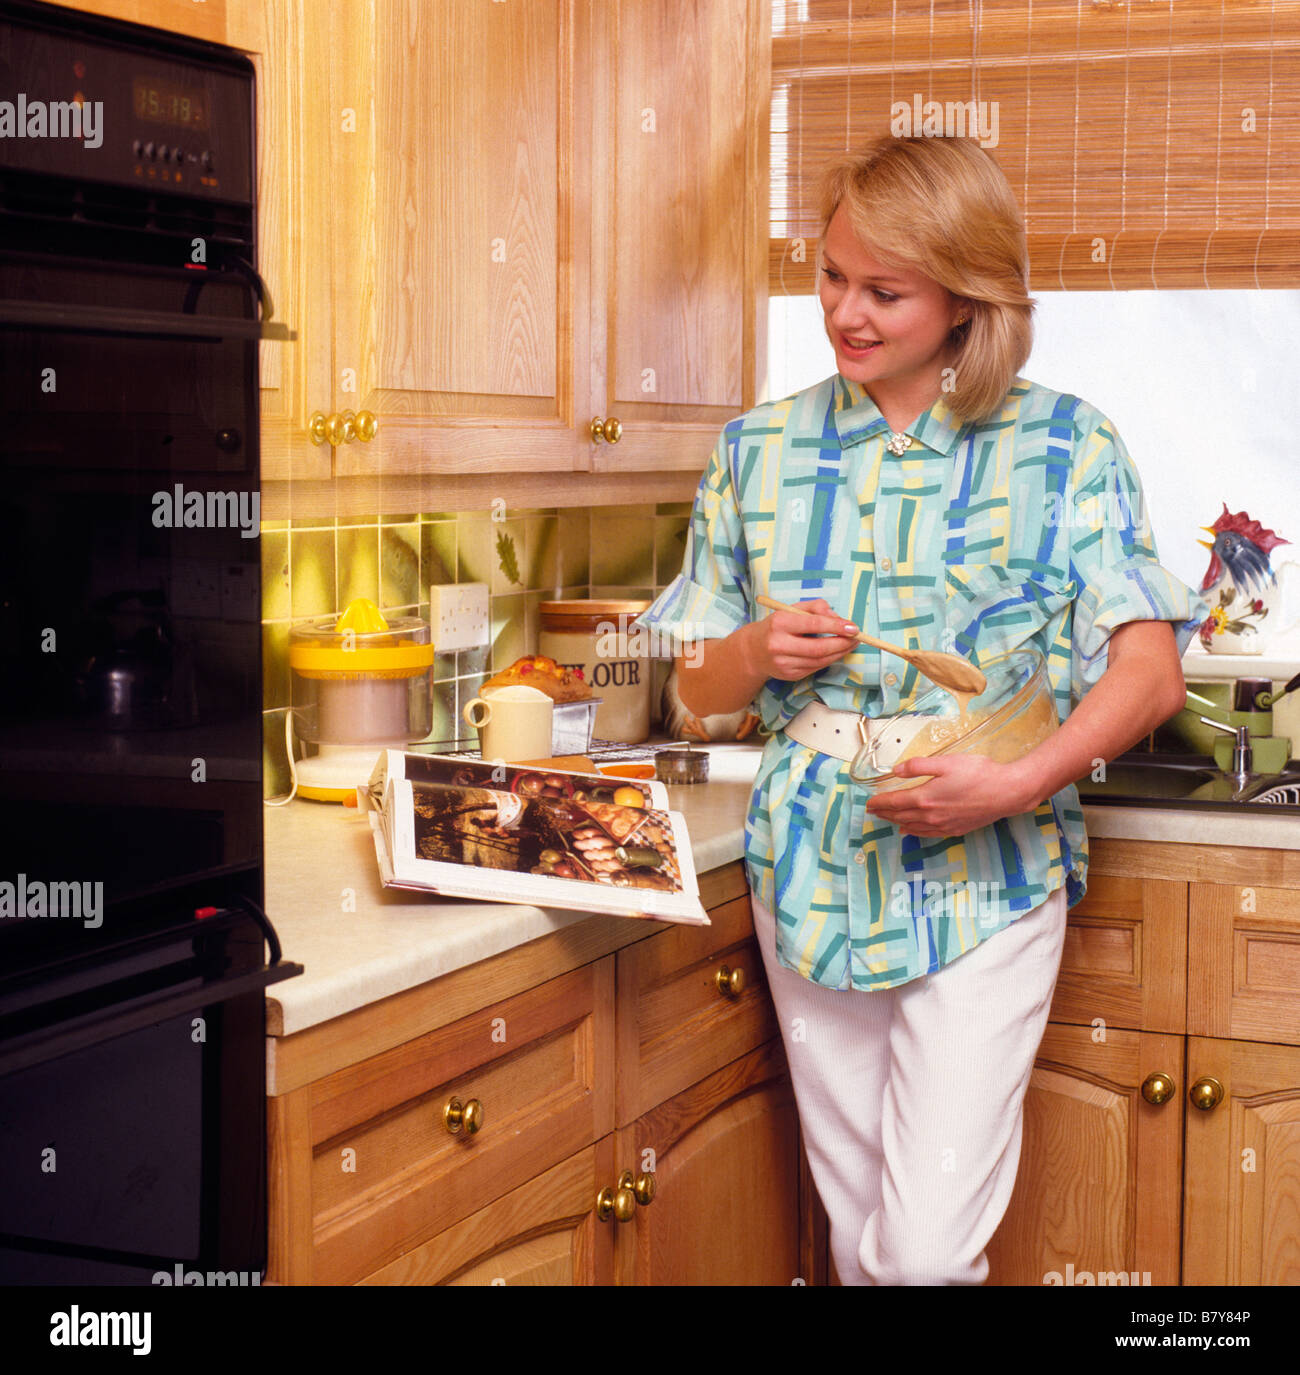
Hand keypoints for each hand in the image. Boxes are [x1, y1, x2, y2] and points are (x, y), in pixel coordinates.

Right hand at [741, 598, 859, 681]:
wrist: (752, 651)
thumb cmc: (777, 626)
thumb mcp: (792, 609)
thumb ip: (816, 607)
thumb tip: (839, 619)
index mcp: (779, 623)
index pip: (813, 624)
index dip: (836, 627)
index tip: (853, 627)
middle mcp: (778, 645)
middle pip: (818, 648)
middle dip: (842, 644)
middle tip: (857, 638)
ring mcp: (782, 663)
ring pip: (819, 660)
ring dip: (839, 653)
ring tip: (850, 644)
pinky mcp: (788, 676)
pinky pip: (815, 668)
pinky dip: (829, 660)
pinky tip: (835, 652)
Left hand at [864, 754, 1039, 836]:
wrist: (1007, 792)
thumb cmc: (978, 773)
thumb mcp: (946, 763)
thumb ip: (918, 766)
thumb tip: (896, 770)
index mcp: (925, 798)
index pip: (894, 802)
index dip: (880, 803)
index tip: (869, 803)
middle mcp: (931, 815)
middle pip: (900, 815)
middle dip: (884, 813)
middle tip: (872, 812)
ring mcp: (943, 825)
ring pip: (912, 826)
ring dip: (896, 822)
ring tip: (886, 819)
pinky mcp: (955, 829)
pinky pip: (927, 834)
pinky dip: (914, 832)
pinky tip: (909, 831)